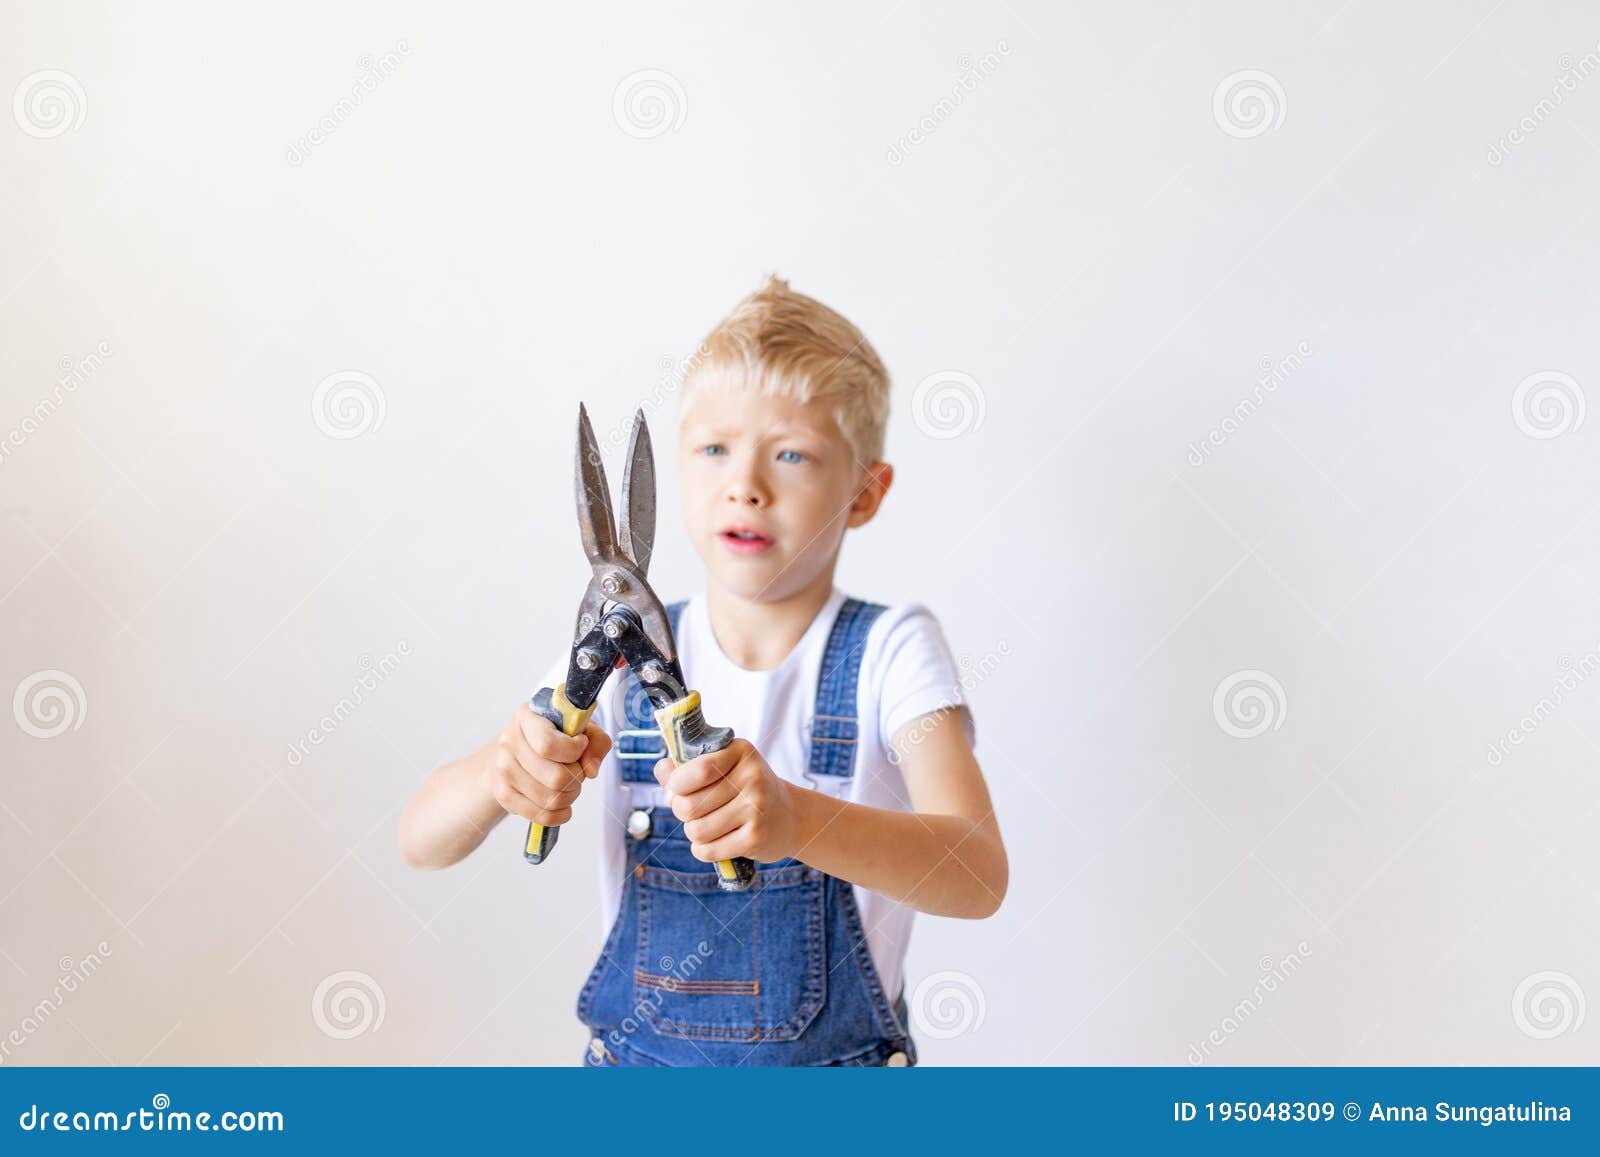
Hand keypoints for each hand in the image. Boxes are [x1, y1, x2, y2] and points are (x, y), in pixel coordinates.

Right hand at [480, 702, 611, 825]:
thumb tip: (591, 770)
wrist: (518, 750)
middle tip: (577, 770)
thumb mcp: (581, 727)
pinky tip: (562, 803)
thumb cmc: (554, 736)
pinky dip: (559, 814)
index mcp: (527, 717)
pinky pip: (540, 815)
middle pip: (556, 777)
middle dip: (577, 778)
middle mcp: (509, 742)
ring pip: (550, 799)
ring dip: (570, 796)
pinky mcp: (503, 795)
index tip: (581, 745)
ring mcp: (503, 770)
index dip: (574, 750)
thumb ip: (597, 741)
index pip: (548, 744)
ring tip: (569, 784)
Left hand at [653, 738, 798, 863]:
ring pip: (696, 830)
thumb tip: (661, 768)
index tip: (677, 790)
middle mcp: (753, 777)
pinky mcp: (757, 838)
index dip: (676, 785)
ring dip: (693, 833)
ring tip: (708, 826)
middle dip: (682, 813)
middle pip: (689, 805)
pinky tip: (716, 842)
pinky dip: (703, 850)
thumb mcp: (723, 767)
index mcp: (740, 751)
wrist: (789, 816)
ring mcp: (757, 808)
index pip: (697, 770)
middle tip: (694, 812)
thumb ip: (687, 767)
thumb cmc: (745, 789)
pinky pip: (708, 850)